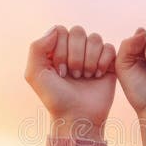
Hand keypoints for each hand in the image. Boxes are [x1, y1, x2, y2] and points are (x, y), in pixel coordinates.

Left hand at [25, 25, 116, 140]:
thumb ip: (37, 47)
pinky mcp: (108, 62)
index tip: (59, 71)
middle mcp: (75, 49)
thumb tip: (57, 29)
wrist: (77, 116)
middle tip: (73, 75)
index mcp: (56, 49)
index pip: (61, 31)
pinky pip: (109, 47)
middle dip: (75, 55)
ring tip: (85, 77)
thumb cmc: (55, 98)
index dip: (60, 49)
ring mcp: (92, 55)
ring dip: (89, 59)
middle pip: (78, 32)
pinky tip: (97, 75)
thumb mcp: (35, 73)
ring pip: (95, 38)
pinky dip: (103, 61)